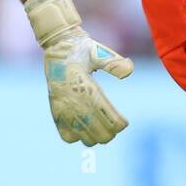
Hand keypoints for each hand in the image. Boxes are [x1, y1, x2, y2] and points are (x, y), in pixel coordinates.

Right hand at [26, 0, 132, 145]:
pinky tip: (84, 128)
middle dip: (110, 132)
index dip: (119, 124)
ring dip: (96, 136)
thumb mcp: (99, 52)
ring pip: (85, 138)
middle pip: (99, 133)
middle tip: (115, 125)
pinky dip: (78, 137)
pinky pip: (67, 136)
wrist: (57, 48)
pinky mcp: (56, 112)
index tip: (125, 123)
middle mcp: (74, 102)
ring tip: (102, 127)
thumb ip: (114, 62)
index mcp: (87, 88)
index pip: (108, 118)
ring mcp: (64, 109)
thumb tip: (130, 70)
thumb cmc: (82, 49)